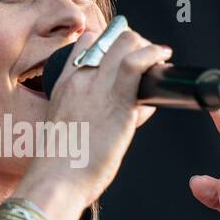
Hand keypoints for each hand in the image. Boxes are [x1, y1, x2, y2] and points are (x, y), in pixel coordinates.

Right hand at [15, 22, 170, 219]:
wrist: (55, 181)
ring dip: (147, 47)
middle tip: (146, 60)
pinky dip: (154, 55)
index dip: (108, 46)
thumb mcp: (69, 132)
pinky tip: (163, 59)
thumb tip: (132, 112)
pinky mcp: (117, 101)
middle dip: (133, 44)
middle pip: (109, 38)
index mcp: (64, 85)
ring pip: (126, 42)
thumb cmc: (61, 168)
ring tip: (159, 60)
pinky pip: (137, 63)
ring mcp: (97, 87)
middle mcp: (79, 79)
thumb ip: (94, 116)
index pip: (85, 43)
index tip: (122, 60)